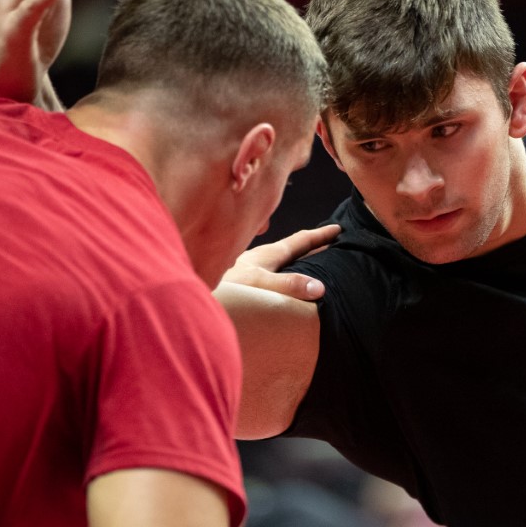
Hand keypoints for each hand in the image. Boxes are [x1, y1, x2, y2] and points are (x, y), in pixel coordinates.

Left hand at [222, 224, 340, 300]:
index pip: (300, 241)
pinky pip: (269, 277)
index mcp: (266, 255)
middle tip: (331, 244)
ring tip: (310, 266)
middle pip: (291, 250)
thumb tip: (319, 287)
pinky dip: (282, 277)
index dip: (320, 235)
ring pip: (279, 263)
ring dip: (296, 263)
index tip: (338, 228)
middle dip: (311, 247)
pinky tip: (279, 288)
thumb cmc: (222, 290)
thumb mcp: (259, 285)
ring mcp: (248, 272)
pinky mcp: (240, 285)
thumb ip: (289, 286)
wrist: (187, 298)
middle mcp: (258, 260)